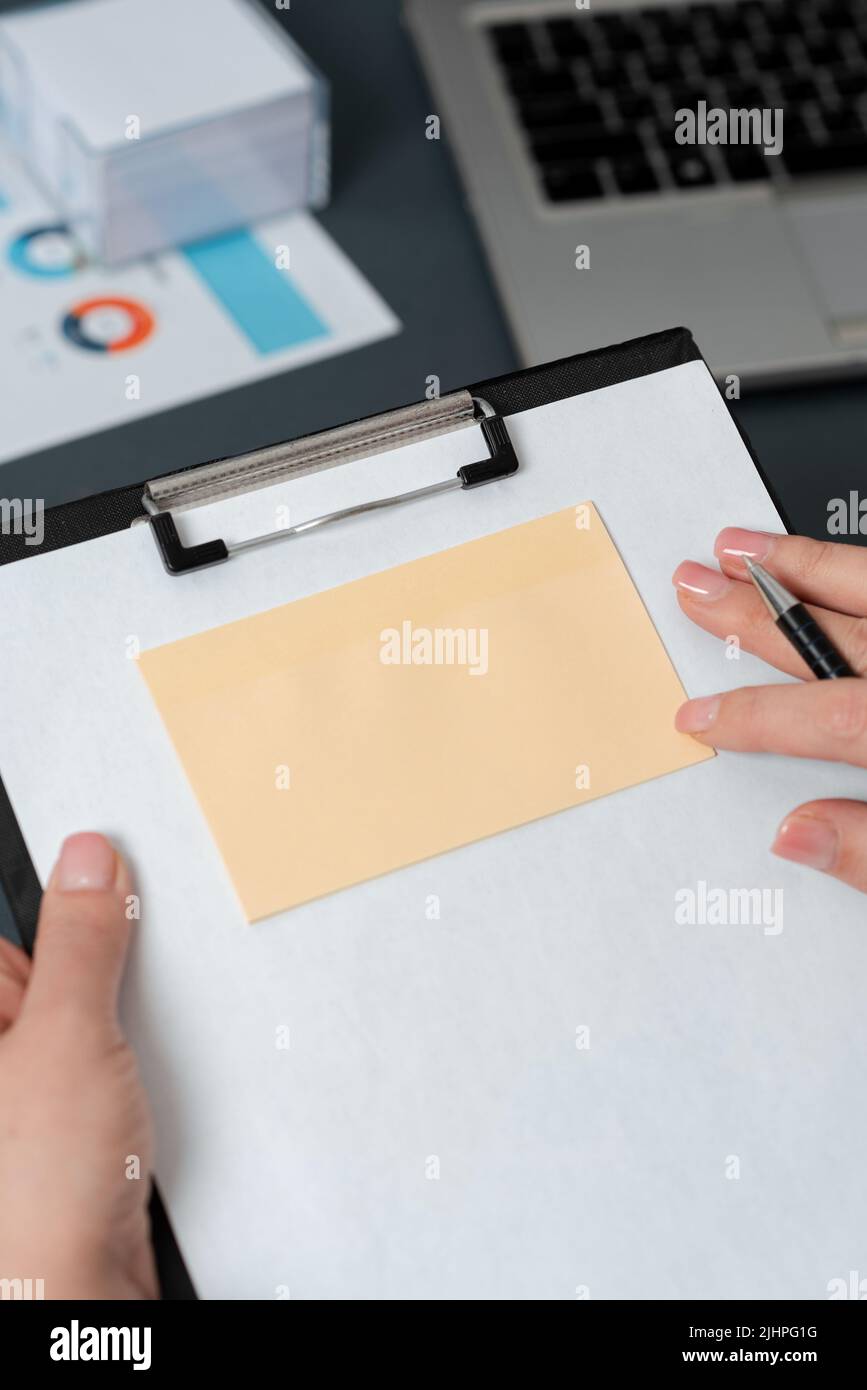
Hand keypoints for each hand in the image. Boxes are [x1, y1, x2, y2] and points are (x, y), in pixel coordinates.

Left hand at [0, 833, 156, 1298]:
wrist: (74, 1296)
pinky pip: (93, 1064)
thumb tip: (87, 858)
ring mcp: (13, 1095)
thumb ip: (81, 939)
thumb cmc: (34, 1193)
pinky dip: (120, 1073)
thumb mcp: (68, 1034)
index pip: (12, 930)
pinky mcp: (49, 1126)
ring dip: (111, 1035)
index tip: (103, 899)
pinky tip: (119, 1106)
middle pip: (47, 971)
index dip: (59, 920)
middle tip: (94, 1029)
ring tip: (106, 1085)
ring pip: (78, 1020)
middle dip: (89, 986)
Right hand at [674, 528, 866, 895]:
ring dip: (807, 564)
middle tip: (696, 587)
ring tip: (747, 547)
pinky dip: (861, 568)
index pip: (829, 719)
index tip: (698, 715)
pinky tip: (837, 562)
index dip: (753, 717)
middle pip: (838, 637)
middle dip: (756, 612)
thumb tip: (795, 835)